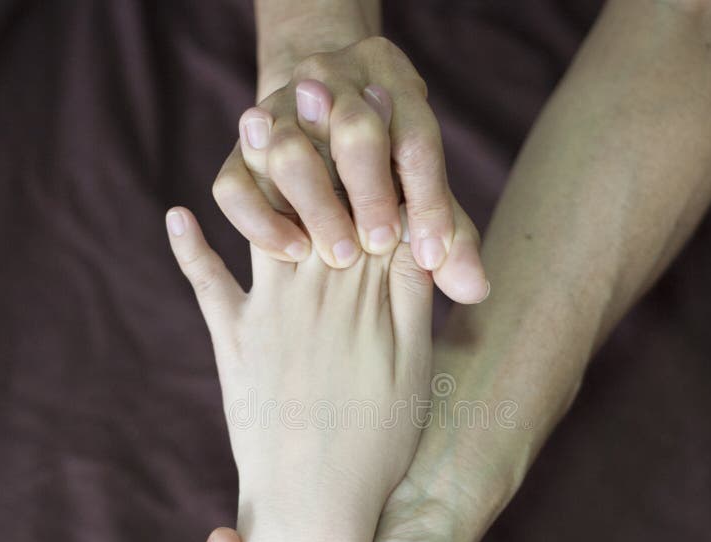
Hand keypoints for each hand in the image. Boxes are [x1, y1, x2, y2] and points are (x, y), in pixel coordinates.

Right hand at [213, 36, 488, 302]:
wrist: (314, 119)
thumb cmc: (383, 166)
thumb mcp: (421, 191)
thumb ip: (450, 238)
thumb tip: (475, 290)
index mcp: (390, 83)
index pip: (416, 140)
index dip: (429, 201)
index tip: (431, 256)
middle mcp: (330, 85)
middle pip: (354, 128)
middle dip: (371, 192)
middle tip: (379, 246)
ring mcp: (276, 114)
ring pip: (288, 151)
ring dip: (317, 207)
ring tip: (341, 256)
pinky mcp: (238, 154)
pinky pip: (235, 185)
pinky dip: (260, 220)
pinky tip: (292, 252)